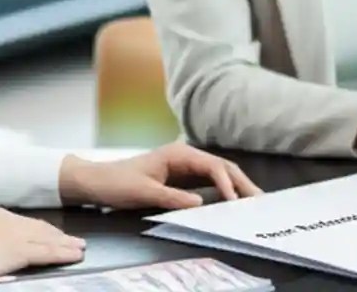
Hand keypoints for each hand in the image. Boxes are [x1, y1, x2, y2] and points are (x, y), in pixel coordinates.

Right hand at [0, 204, 86, 291]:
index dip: (38, 230)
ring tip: (79, 248)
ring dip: (64, 244)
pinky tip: (74, 255)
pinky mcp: (16, 249)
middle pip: (36, 227)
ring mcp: (10, 232)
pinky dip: (62, 253)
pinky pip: (46, 251)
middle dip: (55, 235)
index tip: (50, 234)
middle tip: (72, 240)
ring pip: (45, 238)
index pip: (20, 222)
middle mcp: (2, 218)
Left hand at [59, 143, 261, 209]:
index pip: (213, 166)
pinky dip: (223, 192)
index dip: (227, 183)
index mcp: (179, 154)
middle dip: (241, 183)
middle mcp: (185, 157)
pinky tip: (232, 202)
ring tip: (253, 201)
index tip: (237, 200)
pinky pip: (208, 184)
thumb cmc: (117, 182)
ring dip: (235, 187)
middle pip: (221, 168)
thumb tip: (202, 203)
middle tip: (260, 200)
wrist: (96, 181)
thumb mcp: (144, 192)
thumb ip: (173, 198)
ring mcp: (184, 168)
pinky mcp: (181, 180)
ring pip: (218, 175)